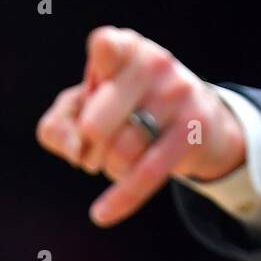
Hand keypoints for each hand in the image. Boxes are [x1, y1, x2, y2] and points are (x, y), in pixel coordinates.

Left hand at [36, 26, 246, 226]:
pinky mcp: (192, 131)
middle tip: (92, 147)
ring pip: (120, 151)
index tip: (96, 80)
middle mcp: (154, 64)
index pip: (106, 45)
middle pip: (94, 125)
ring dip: (109, 166)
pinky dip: (121, 198)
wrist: (200, 118)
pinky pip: (147, 172)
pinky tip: (102, 214)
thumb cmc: (129, 106)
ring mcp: (177, 96)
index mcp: (126, 48)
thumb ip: (59, 123)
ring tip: (117, 159)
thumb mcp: (90, 104)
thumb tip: (72, 148)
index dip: (98, 64)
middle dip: (86, 148)